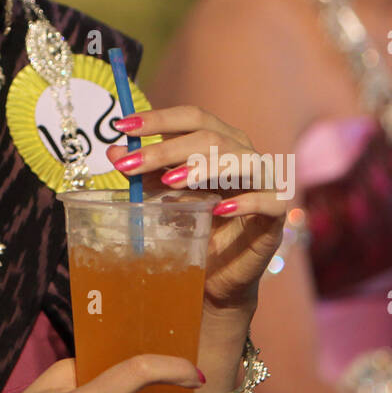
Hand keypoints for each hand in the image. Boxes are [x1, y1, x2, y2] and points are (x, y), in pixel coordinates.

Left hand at [108, 105, 286, 312]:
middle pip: (209, 136)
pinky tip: (217, 210)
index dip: (158, 118)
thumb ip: (145, 172)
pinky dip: (243, 202)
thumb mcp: (163, 195)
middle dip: (166, 148)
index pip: (191, 118)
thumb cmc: (193, 225)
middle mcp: (244, 153)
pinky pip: (267, 201)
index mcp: (219, 140)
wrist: (215, 275)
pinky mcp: (276, 213)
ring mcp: (264, 181)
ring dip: (203, 168)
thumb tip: (114, 151)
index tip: (122, 126)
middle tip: (130, 163)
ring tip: (169, 181)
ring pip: (240, 160)